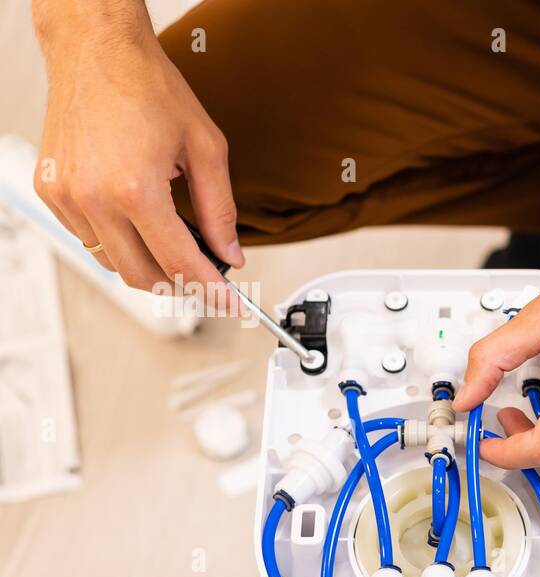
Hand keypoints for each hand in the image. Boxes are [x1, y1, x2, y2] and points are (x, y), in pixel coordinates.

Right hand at [32, 0, 240, 300]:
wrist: (96, 50)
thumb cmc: (146, 86)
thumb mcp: (206, 148)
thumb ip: (220, 209)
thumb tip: (230, 252)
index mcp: (135, 189)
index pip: (180, 264)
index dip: (211, 291)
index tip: (231, 304)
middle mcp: (93, 197)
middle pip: (142, 276)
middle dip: (179, 285)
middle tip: (206, 277)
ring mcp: (66, 196)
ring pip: (113, 262)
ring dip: (147, 263)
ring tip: (172, 239)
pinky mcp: (50, 190)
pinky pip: (89, 239)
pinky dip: (118, 241)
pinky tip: (136, 218)